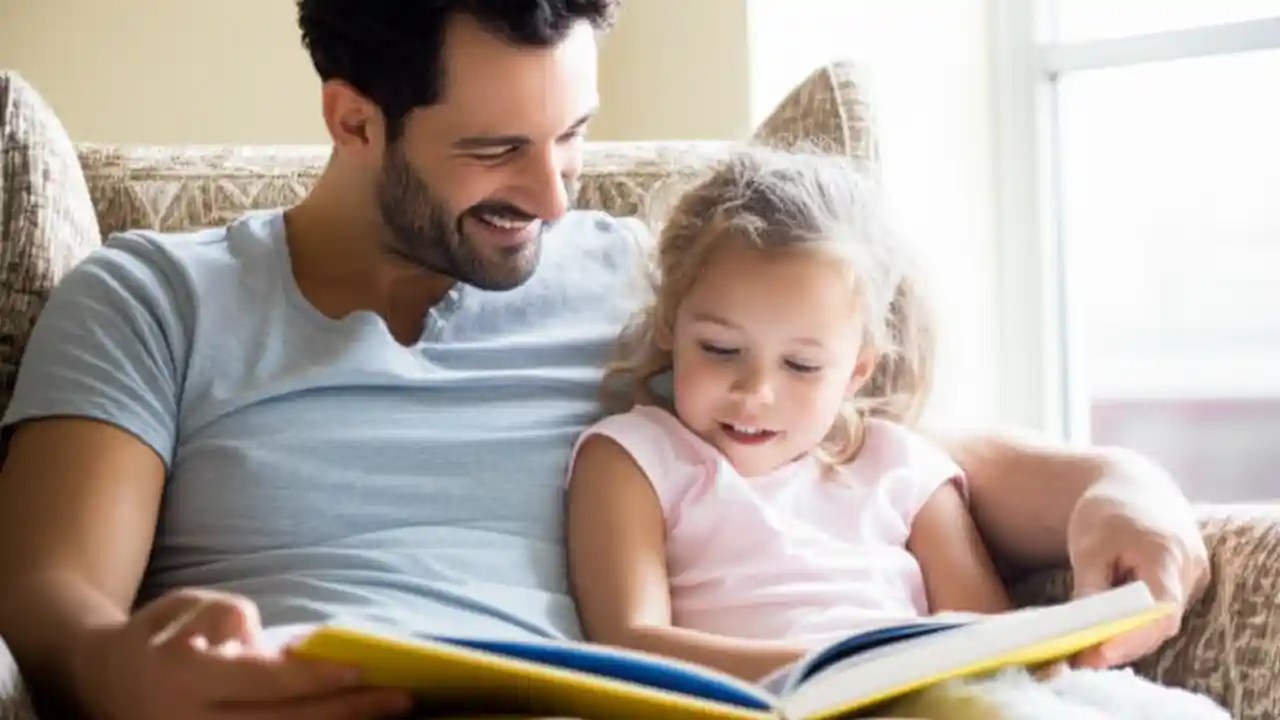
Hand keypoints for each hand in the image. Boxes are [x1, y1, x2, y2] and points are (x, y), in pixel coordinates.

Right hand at [73, 588, 413, 719]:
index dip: (316, 679)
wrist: (95, 678)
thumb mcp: (192, 609)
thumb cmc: (159, 635)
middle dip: (347, 713)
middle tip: (401, 699)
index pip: (263, 683)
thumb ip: (239, 624)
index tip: (364, 671)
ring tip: (383, 716)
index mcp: (183, 678)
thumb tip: (296, 653)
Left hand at [1066, 485, 1209, 668]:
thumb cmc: (1108, 514)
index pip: (1160, 608)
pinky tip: (1104, 640)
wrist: (1135, 490)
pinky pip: (1161, 616)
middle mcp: (1189, 570)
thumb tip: (1081, 631)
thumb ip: (1090, 587)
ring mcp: (1192, 580)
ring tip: (1086, 654)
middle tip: (1082, 661)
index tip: (1099, 652)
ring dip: (1128, 641)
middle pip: (1162, 623)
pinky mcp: (1185, 588)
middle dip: (1124, 646)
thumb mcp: (1088, 546)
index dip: (1133, 636)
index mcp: (1166, 553)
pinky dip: (1135, 630)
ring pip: (1161, 623)